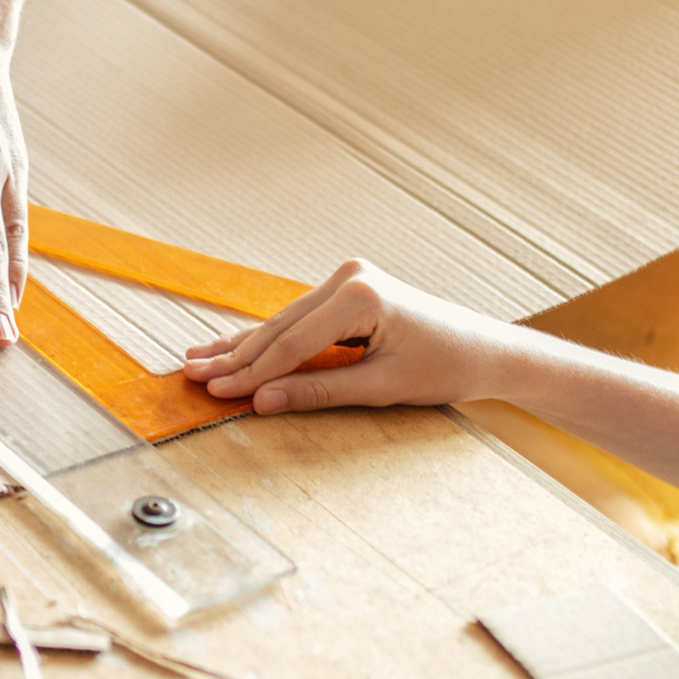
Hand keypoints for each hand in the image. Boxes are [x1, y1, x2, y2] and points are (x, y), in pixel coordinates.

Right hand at [182, 260, 512, 413]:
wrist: (486, 351)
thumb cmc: (446, 367)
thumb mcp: (380, 388)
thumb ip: (317, 392)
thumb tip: (261, 401)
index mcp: (360, 295)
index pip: (291, 344)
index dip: (251, 373)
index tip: (215, 393)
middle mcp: (349, 277)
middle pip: (280, 328)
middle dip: (236, 357)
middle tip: (192, 376)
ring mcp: (348, 279)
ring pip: (283, 321)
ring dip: (243, 346)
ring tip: (198, 360)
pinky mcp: (349, 290)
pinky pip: (300, 319)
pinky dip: (270, 339)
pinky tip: (234, 346)